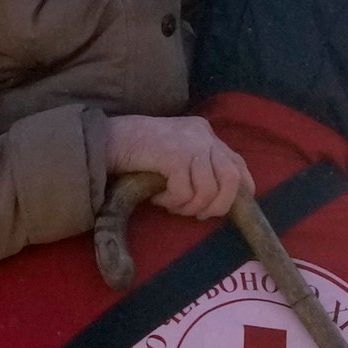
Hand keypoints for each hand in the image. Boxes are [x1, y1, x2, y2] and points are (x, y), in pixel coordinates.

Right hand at [105, 115, 252, 219]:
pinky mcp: (174, 155)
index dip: (241, 189)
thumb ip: (196, 167)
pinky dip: (173, 202)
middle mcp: (202, 135)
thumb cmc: (137, 152)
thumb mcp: (174, 154)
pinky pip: (185, 192)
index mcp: (204, 133)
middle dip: (218, 205)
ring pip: (209, 190)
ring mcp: (190, 143)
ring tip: (170, 205)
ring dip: (190, 207)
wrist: (106, 139)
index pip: (238, 162)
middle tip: (196, 214)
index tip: (227, 208)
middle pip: (232, 178)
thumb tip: (216, 200)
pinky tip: (158, 199)